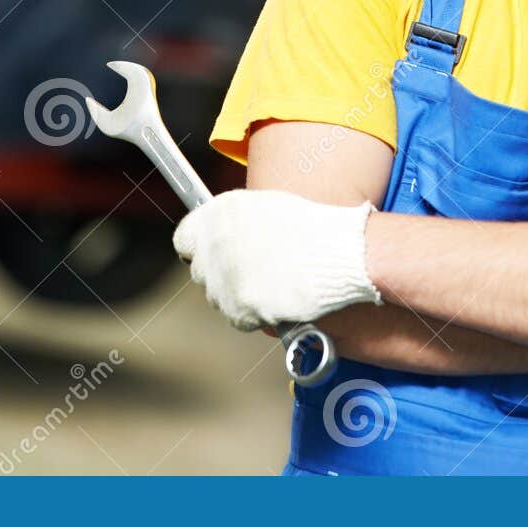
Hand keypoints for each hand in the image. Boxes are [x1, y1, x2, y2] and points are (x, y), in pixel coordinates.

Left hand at [172, 189, 380, 330]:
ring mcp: (224, 280)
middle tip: (253, 272)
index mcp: (216, 215)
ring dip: (238, 296)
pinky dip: (256, 315)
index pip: (184, 241)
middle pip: (201, 273)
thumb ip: (233, 222)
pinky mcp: (241, 309)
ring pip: (219, 299)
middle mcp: (213, 245)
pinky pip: (240, 319)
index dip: (199, 250)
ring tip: (273, 284)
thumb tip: (223, 236)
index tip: (212, 255)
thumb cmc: (313, 227)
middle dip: (222, 275)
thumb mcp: (263, 207)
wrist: (343, 254)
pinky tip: (279, 300)